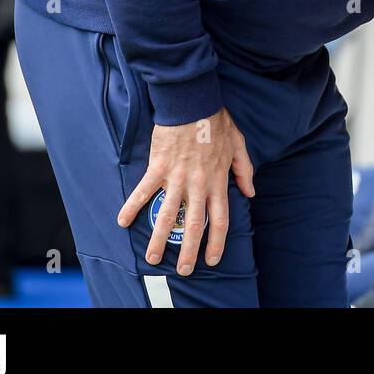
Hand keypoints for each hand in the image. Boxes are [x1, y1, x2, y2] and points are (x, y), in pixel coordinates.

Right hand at [117, 107, 254, 275]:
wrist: (193, 103)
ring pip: (168, 215)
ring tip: (152, 257)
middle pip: (194, 224)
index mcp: (217, 181)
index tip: (212, 259)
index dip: (216, 242)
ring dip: (159, 238)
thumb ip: (244, 171)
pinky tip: (123, 221)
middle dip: (189, 251)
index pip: (220, 219)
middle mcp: (198, 184)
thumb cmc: (217, 122)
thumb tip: (250, 192)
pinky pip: (143, 191)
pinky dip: (132, 206)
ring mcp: (177, 177)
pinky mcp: (158, 167)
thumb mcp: (239, 145)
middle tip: (183, 270)